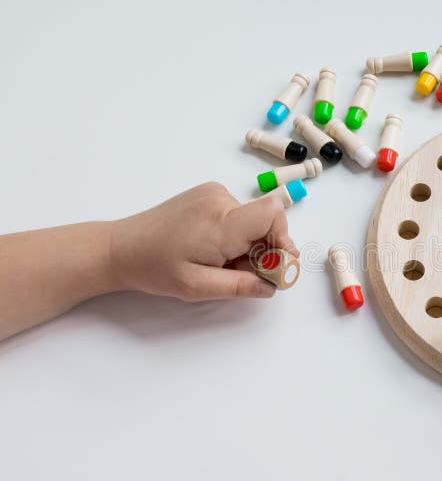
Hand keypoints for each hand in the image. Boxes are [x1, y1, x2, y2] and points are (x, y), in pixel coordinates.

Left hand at [109, 182, 296, 300]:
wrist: (121, 247)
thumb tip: (271, 287)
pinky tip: (212, 250)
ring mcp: (214, 193)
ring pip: (252, 220)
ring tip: (218, 263)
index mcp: (220, 222)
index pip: (273, 214)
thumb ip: (239, 286)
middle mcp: (221, 199)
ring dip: (246, 245)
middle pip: (265, 222)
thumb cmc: (155, 268)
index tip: (272, 265)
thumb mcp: (197, 287)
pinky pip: (238, 214)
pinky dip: (235, 234)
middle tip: (237, 274)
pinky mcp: (208, 194)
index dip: (282, 240)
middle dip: (261, 251)